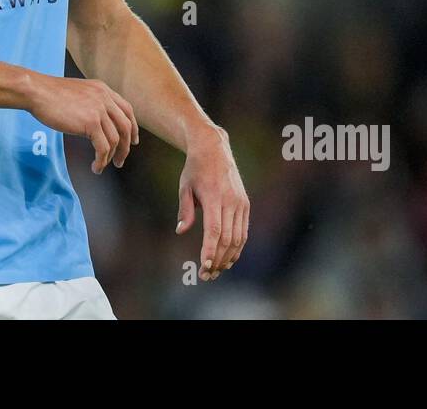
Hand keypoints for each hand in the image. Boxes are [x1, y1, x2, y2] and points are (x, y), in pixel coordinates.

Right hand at [24, 74, 138, 173]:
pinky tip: (95, 166)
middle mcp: (105, 98)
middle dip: (126, 147)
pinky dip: (101, 160)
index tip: (132, 141)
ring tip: (101, 166)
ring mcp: (99, 110)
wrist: (37, 91)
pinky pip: (103, 147)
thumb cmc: (49, 94)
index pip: (127, 110)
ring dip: (112, 157)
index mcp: (103, 89)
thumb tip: (96, 121)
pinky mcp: (91, 123)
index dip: (133, 127)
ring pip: (116, 140)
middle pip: (126, 126)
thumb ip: (91, 102)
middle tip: (120, 160)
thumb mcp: (79, 92)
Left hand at [176, 126, 248, 280]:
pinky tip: (228, 259)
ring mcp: (240, 203)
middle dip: (217, 260)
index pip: (214, 230)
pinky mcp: (245, 204)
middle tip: (207, 276)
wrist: (214, 149)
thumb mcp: (185, 186)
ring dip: (228, 257)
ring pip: (238, 238)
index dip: (210, 250)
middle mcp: (231, 201)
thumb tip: (181, 231)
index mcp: (214, 197)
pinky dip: (237, 247)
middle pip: (227, 238)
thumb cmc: (195, 169)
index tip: (204, 266)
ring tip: (216, 271)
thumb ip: (185, 210)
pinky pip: (243, 231)